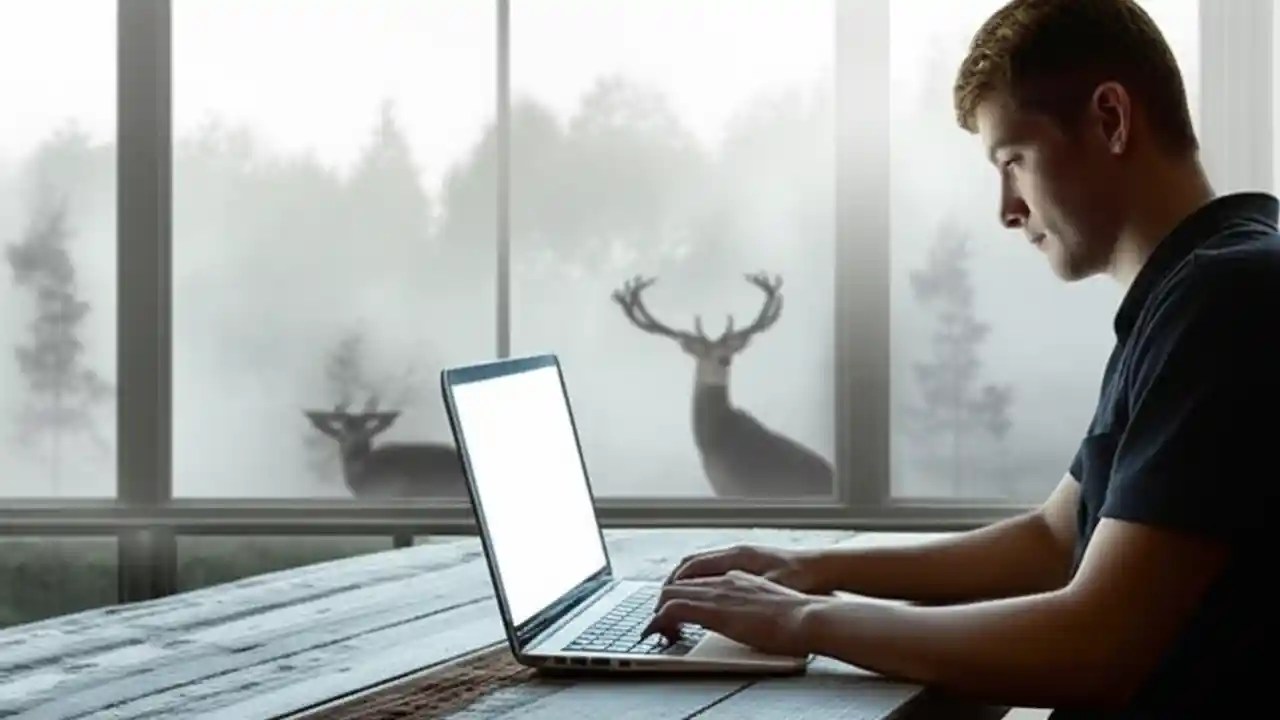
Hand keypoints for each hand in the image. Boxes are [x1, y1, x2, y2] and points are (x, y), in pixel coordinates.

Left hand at [643, 570, 819, 657]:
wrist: (808, 616)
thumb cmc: (798, 615)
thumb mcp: (769, 602)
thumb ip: (751, 604)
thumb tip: (748, 617)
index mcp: (738, 575)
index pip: (697, 577)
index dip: (682, 592)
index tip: (678, 611)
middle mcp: (724, 578)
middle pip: (679, 581)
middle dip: (664, 600)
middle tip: (663, 622)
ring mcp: (718, 592)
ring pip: (670, 592)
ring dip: (660, 610)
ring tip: (659, 629)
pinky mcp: (714, 609)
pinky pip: (673, 608)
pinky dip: (660, 620)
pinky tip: (661, 631)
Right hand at [664, 543, 825, 593]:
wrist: (828, 570)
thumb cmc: (801, 579)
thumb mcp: (766, 590)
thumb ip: (736, 595)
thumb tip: (708, 602)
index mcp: (737, 556)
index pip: (691, 567)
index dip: (672, 585)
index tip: (661, 601)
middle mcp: (737, 553)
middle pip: (692, 564)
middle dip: (673, 583)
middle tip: (661, 603)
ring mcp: (744, 557)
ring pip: (704, 566)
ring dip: (687, 582)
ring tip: (676, 600)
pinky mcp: (752, 564)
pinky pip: (716, 569)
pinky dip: (702, 581)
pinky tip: (705, 595)